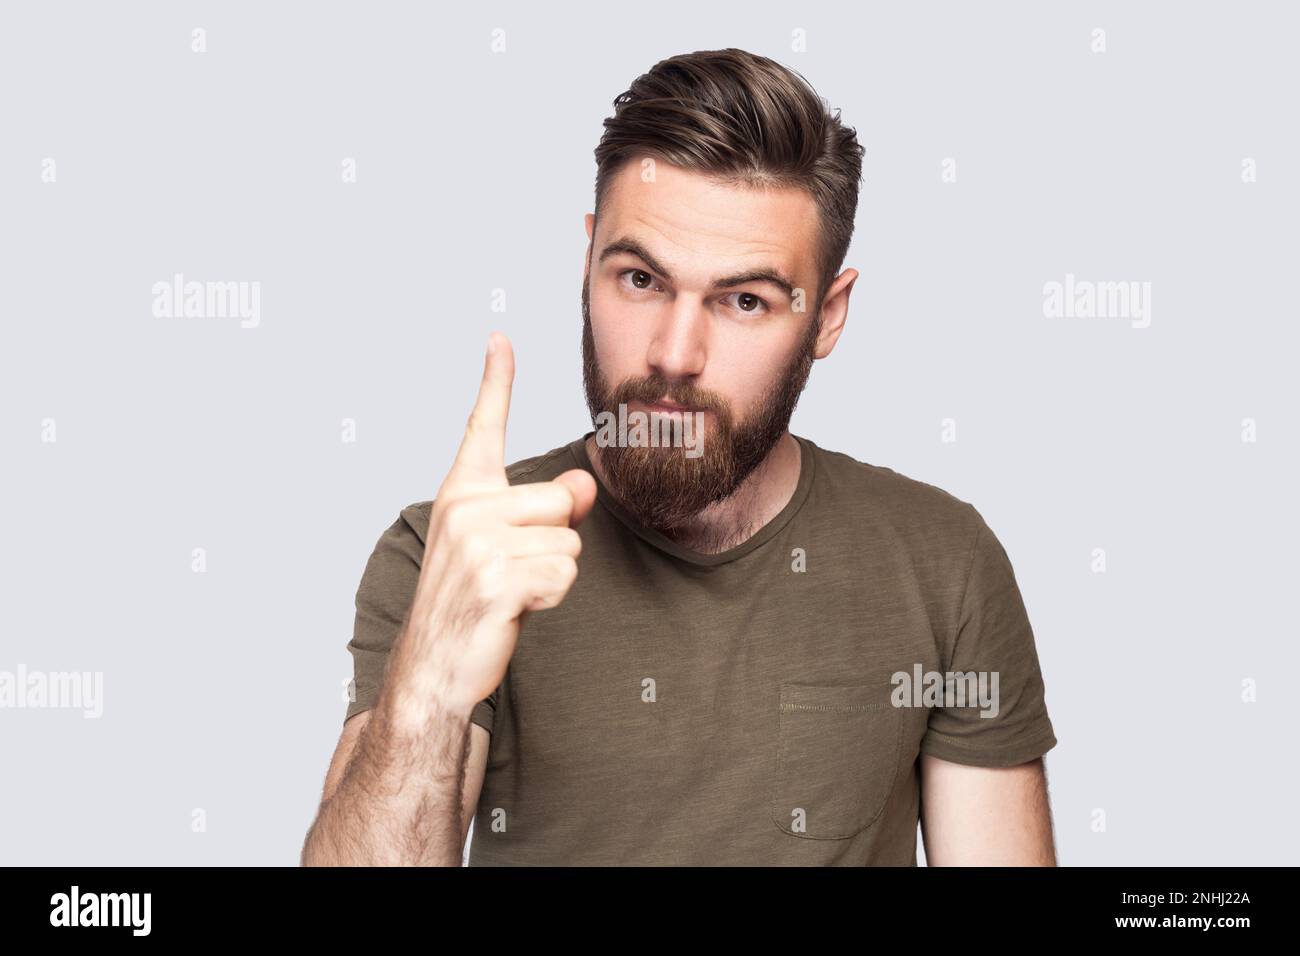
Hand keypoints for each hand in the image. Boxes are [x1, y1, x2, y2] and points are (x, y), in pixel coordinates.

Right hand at [392, 332, 596, 719]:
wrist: (436, 665)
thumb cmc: (474, 599)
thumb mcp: (508, 544)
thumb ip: (549, 508)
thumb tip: (585, 482)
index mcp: (462, 492)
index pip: (482, 427)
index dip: (496, 380)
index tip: (501, 337)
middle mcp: (464, 509)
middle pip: (562, 502)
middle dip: (555, 542)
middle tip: (512, 571)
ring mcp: (476, 545)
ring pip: (569, 544)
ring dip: (553, 576)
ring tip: (511, 591)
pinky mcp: (495, 581)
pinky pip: (564, 577)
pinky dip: (551, 600)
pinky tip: (514, 610)